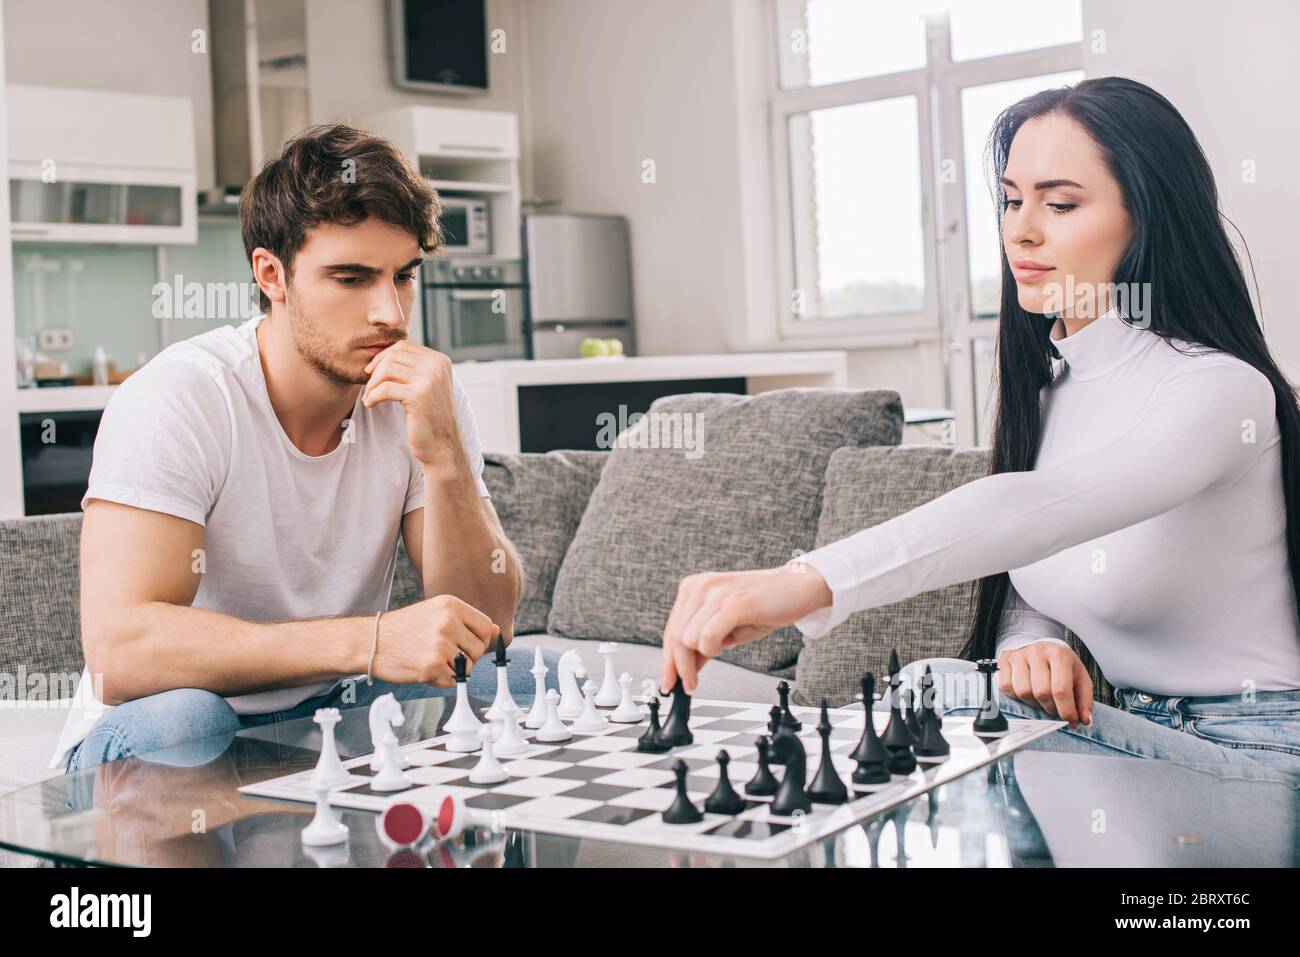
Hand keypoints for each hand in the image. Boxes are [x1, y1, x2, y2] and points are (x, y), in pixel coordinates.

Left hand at [362, 341, 463, 470]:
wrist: (443, 446)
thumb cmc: (429, 417)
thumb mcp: (426, 386)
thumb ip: (413, 368)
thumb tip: (383, 354)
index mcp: (440, 360)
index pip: (404, 346)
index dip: (383, 357)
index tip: (371, 372)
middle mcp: (437, 366)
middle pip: (394, 355)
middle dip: (376, 370)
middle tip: (369, 387)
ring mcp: (430, 379)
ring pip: (387, 369)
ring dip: (372, 384)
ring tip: (369, 397)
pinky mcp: (419, 396)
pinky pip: (385, 389)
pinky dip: (372, 396)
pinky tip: (370, 405)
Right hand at [370, 594, 498, 687]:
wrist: (370, 641)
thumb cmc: (404, 629)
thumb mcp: (435, 613)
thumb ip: (466, 622)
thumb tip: (497, 631)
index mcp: (451, 605)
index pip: (486, 627)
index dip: (478, 639)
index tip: (462, 642)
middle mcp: (448, 622)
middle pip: (479, 650)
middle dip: (465, 657)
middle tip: (441, 653)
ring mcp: (440, 645)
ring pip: (467, 667)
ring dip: (452, 670)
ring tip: (429, 659)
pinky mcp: (432, 666)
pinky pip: (452, 681)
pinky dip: (440, 680)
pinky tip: (423, 669)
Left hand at [660, 564, 831, 694]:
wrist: (799, 587)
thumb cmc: (765, 604)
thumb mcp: (727, 625)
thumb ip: (704, 643)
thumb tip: (685, 668)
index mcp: (694, 587)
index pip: (671, 630)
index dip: (668, 660)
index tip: (669, 682)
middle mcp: (700, 586)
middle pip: (676, 638)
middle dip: (681, 667)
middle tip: (690, 685)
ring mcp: (716, 593)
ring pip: (688, 640)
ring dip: (705, 653)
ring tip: (726, 644)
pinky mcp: (733, 603)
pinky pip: (707, 637)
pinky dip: (713, 648)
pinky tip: (724, 645)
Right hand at [997, 641, 1093, 727]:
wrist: (1043, 648)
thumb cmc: (1062, 665)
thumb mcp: (1079, 678)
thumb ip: (1084, 700)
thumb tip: (1084, 720)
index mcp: (1059, 655)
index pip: (1061, 690)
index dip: (1066, 711)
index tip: (1070, 721)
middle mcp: (1038, 652)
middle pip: (1041, 692)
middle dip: (1050, 708)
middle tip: (1055, 709)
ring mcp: (1019, 655)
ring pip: (1023, 692)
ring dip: (1033, 703)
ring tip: (1040, 700)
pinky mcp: (1005, 660)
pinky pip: (1006, 687)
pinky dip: (1016, 696)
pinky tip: (1026, 692)